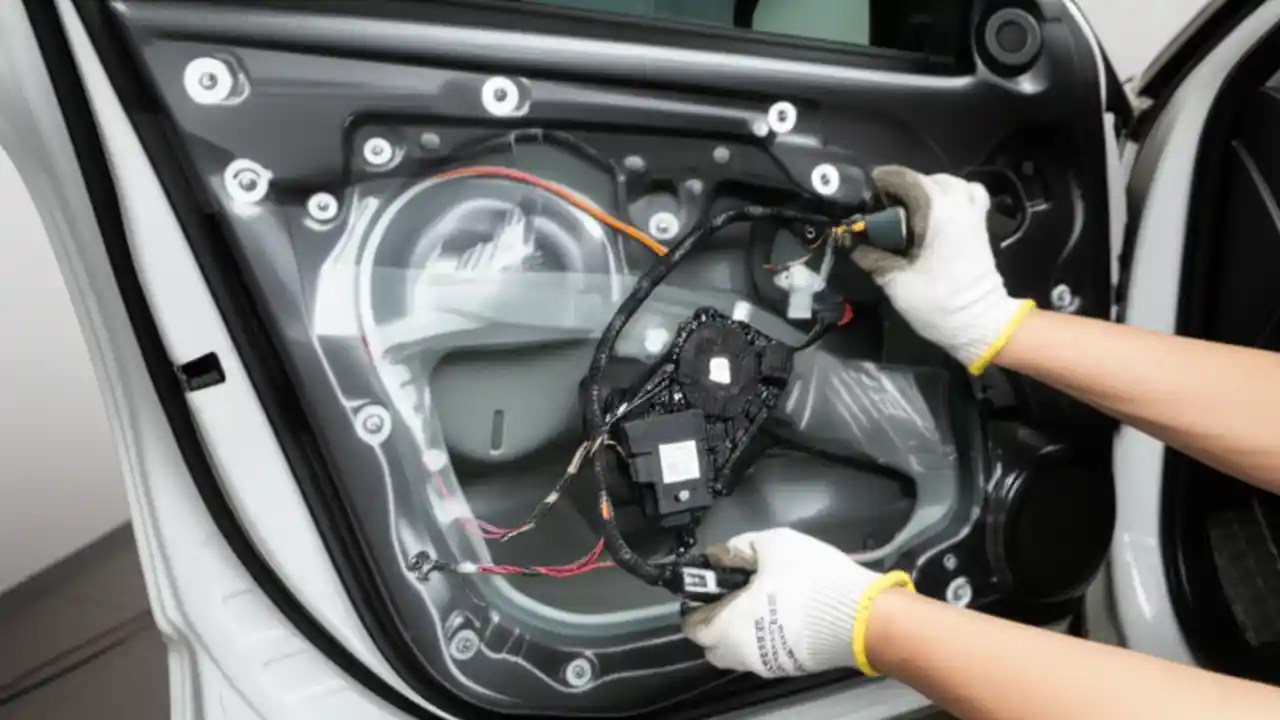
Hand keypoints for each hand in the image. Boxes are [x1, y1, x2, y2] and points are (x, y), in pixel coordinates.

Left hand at [681, 528, 887, 678]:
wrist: (863, 616)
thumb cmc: (809, 580)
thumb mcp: (772, 544)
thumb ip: (739, 547)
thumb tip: (721, 553)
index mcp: (728, 628)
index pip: (692, 625)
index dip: (696, 602)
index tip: (710, 584)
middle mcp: (743, 654)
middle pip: (714, 644)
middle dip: (717, 619)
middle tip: (735, 591)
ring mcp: (769, 665)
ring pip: (741, 650)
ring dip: (743, 628)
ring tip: (764, 598)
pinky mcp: (793, 667)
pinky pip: (765, 653)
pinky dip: (765, 635)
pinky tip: (785, 612)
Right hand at [853, 166, 1035, 374]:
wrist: (981, 324)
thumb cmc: (938, 303)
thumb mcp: (895, 282)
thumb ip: (872, 257)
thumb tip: (853, 243)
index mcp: (937, 210)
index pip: (905, 178)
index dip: (881, 182)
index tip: (863, 193)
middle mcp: (958, 203)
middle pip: (926, 179)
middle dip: (902, 189)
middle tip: (881, 209)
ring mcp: (973, 213)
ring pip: (949, 184)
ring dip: (927, 190)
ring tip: (908, 209)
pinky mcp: (980, 225)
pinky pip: (967, 195)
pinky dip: (950, 196)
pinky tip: (935, 214)